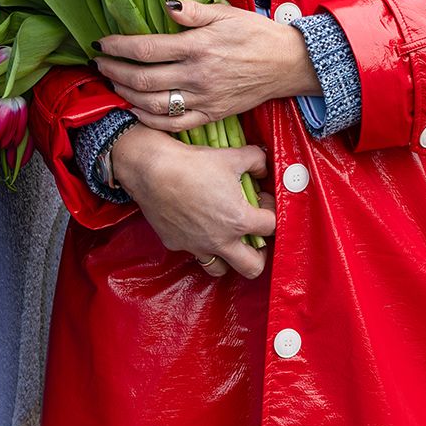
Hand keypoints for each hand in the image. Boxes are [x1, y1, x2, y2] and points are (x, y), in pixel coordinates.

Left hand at [94, 0, 320, 131]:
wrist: (288, 63)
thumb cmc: (257, 34)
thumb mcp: (227, 14)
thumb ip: (194, 11)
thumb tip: (166, 4)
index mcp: (199, 46)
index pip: (146, 48)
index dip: (118, 47)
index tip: (101, 43)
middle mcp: (198, 75)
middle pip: (143, 78)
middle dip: (114, 71)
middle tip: (98, 64)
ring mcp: (204, 98)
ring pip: (153, 104)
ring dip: (126, 94)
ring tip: (113, 83)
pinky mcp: (212, 114)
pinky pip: (174, 124)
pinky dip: (150, 119)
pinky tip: (136, 109)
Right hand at [111, 123, 275, 278]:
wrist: (153, 171)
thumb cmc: (194, 164)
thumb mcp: (233, 156)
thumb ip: (256, 161)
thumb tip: (263, 168)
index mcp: (240, 220)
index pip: (271, 227)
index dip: (272, 212)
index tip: (263, 202)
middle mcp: (221, 240)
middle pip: (253, 266)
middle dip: (259, 254)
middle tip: (255, 236)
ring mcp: (197, 246)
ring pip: (220, 269)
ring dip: (228, 257)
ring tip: (227, 239)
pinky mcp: (176, 244)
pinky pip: (192, 252)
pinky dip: (198, 243)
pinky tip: (196, 225)